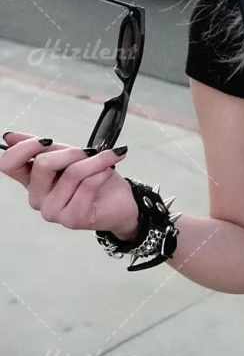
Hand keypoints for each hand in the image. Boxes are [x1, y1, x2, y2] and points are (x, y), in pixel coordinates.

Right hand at [0, 131, 139, 238]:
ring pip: (71, 173)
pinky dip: (102, 172)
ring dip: (95, 161)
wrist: (121, 202)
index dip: (24, 148)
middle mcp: (37, 198)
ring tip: (107, 160)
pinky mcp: (72, 219)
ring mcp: (52, 211)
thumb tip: (10, 137)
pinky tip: (108, 171)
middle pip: (43, 164)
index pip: (8, 164)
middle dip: (70, 152)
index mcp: (32, 181)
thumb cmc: (97, 180)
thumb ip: (44, 147)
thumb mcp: (69, 156)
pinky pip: (87, 186)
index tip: (46, 141)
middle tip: (88, 152)